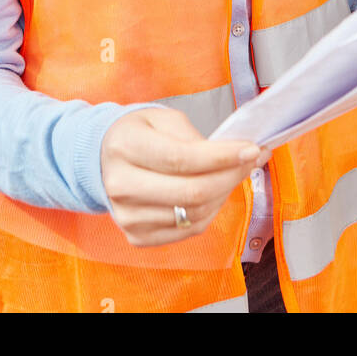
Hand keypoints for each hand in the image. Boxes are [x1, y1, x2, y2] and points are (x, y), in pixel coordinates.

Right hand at [101, 106, 270, 245]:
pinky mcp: (137, 236)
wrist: (104, 161)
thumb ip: (194, 137)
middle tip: (252, 159)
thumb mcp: (162, 118)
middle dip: (231, 176)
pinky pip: (188, 230)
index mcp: (125, 147)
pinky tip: (217, 192)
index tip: (252, 148)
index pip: (181, 159)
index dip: (222, 156)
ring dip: (225, 193)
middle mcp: (121, 185)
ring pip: (194, 215)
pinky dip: (211, 212)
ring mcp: (127, 216)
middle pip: (191, 192)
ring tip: (235, 172)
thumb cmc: (138, 135)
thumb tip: (232, 154)